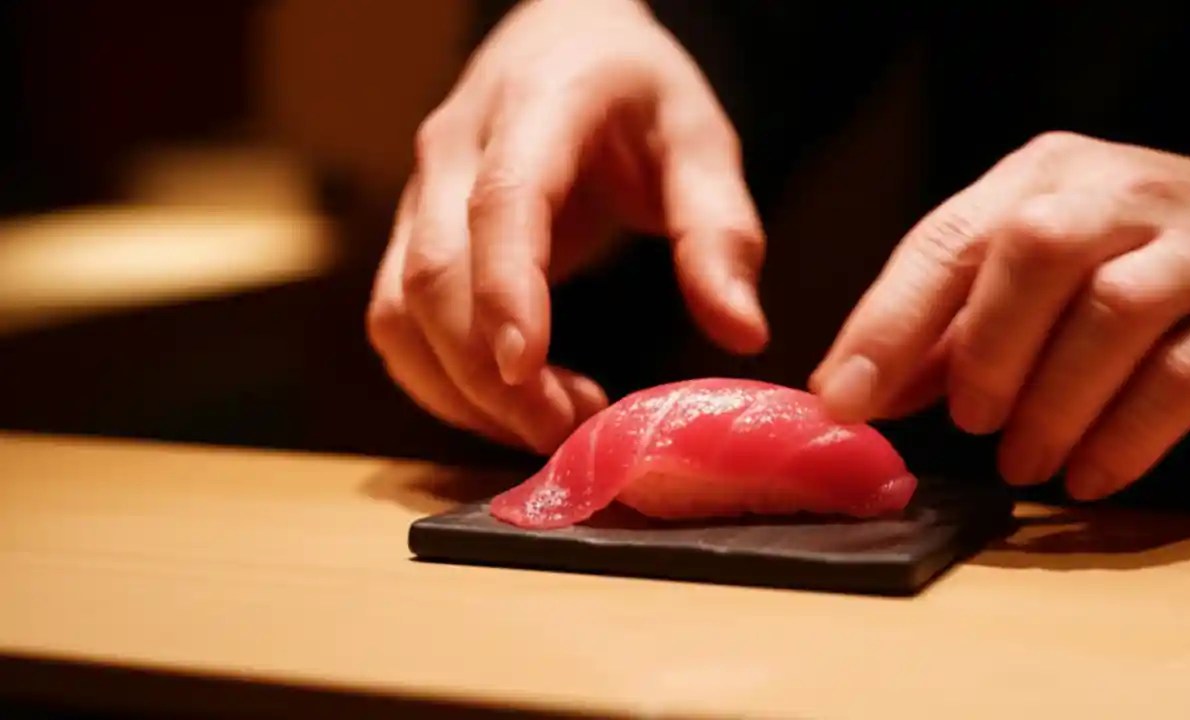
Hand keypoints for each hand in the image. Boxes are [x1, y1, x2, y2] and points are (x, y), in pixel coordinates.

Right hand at [367, 0, 767, 452]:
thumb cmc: (636, 92)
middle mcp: (454, 148)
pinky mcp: (408, 234)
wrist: (563, 43)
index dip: (505, 290)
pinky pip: (394, 321)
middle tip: (568, 431)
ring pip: (399, 309)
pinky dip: (438, 379)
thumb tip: (743, 333)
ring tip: (546, 424)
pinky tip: (506, 404)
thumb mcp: (700, 141)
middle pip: (434, 274)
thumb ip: (720, 232)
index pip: (501, 203)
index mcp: (536, 108)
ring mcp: (418, 192)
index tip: (530, 370)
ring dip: (460, 387)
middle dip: (489, 372)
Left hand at [812, 131, 1189, 499]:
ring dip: (1049, 403)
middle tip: (968, 424)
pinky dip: (1122, 439)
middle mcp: (1120, 194)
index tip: (841, 399)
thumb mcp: (1051, 268)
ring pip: (1109, 314)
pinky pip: (1180, 378)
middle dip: (983, 351)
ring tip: (1021, 461)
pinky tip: (1089, 475)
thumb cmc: (1148, 259)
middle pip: (1033, 252)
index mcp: (1047, 177)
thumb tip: (870, 390)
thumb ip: (961, 324)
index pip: (949, 239)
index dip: (888, 323)